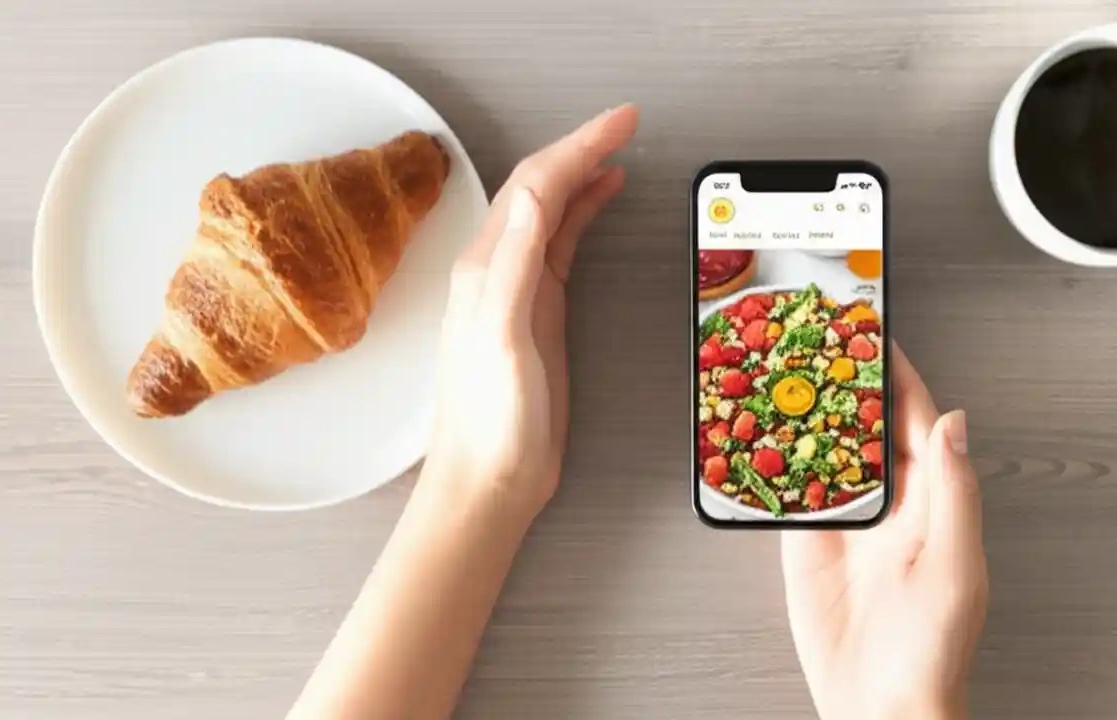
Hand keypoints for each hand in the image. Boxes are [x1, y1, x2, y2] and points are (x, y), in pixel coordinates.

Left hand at [426, 105, 639, 514]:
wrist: (489, 480)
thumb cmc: (493, 422)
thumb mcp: (503, 339)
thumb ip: (517, 265)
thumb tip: (538, 193)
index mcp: (487, 268)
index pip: (535, 185)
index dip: (578, 147)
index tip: (623, 122)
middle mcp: (498, 269)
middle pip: (541, 187)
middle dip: (582, 148)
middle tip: (629, 122)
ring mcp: (518, 289)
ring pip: (550, 212)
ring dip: (582, 175)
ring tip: (621, 148)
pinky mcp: (537, 311)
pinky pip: (559, 245)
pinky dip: (582, 214)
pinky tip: (603, 199)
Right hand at [783, 345, 987, 719]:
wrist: (879, 705)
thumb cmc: (931, 649)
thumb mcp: (954, 564)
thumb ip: (953, 492)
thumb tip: (955, 423)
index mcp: (932, 500)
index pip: (915, 420)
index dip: (896, 374)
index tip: (876, 331)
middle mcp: (889, 503)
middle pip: (864, 425)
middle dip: (845, 381)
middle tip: (818, 338)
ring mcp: (845, 521)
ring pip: (823, 450)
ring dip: (806, 413)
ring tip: (782, 371)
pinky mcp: (806, 543)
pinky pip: (787, 491)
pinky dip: (773, 461)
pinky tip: (757, 435)